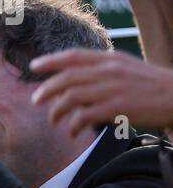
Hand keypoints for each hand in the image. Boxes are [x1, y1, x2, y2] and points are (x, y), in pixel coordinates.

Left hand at [30, 47, 172, 136]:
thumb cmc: (153, 85)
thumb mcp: (128, 67)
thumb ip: (104, 68)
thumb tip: (77, 76)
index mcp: (111, 59)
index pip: (74, 56)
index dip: (51, 60)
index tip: (33, 66)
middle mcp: (108, 71)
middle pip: (66, 78)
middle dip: (46, 90)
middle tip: (36, 100)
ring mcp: (111, 89)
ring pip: (70, 97)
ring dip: (57, 111)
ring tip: (54, 120)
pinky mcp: (116, 108)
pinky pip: (83, 116)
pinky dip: (72, 125)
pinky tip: (71, 132)